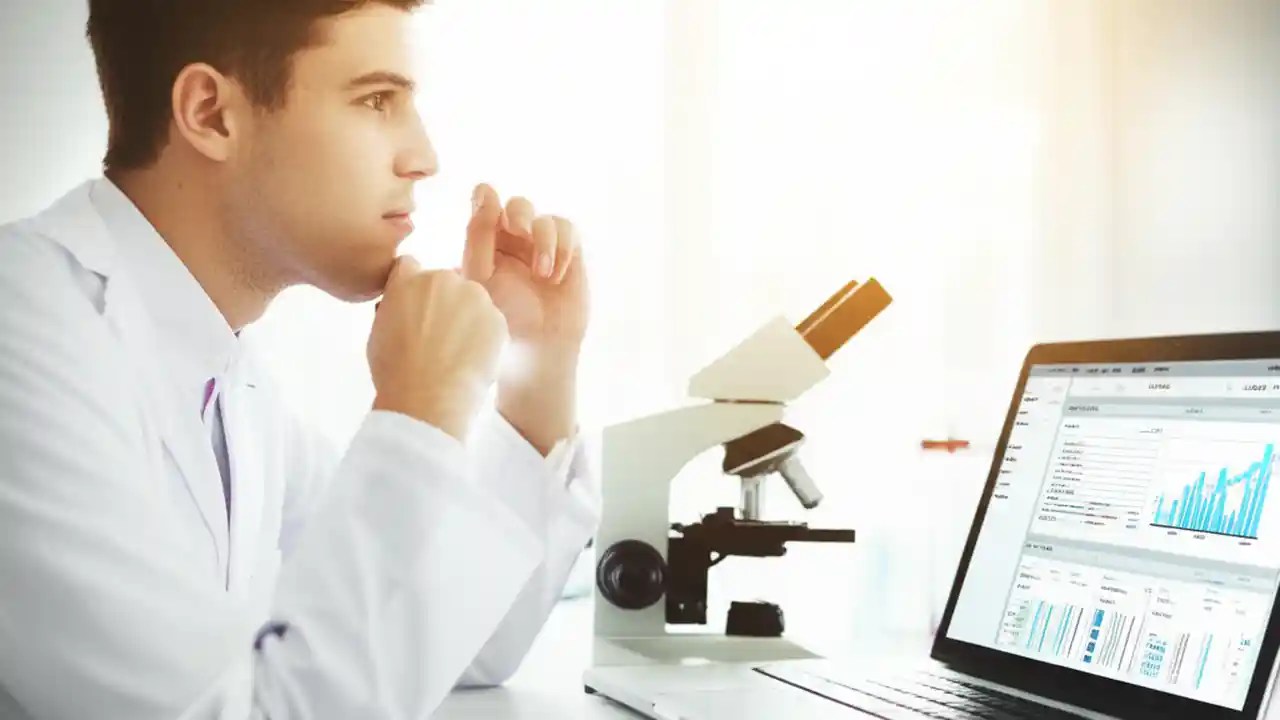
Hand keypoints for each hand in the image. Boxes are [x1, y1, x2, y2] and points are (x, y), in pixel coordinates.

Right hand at [368, 256, 507, 441]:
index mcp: (408, 278)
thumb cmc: (396, 372)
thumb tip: (402, 305)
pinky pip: (491, 323)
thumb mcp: (377, 331)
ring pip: (472, 302)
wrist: (427, 400)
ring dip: (466, 319)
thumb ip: (393, 307)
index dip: (412, 288)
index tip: (414, 308)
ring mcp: (475, 297)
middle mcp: (443, 279)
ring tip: (454, 354)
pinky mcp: (498, 319)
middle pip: (446, 284)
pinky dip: (485, 339)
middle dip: (442, 303)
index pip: (410, 266)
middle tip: (436, 337)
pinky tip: (470, 361)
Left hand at [463, 184, 589, 350]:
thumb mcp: (480, 276)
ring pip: (545, 219)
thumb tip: (486, 189)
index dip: (486, 198)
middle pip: (518, 205)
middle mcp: (515, 242)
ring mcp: (543, 247)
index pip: (484, 205)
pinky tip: (555, 277)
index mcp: (486, 244)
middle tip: (518, 230)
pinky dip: (561, 250)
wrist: (537, 350)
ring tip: (542, 275)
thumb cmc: (502, 318)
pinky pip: (568, 230)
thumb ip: (479, 234)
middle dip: (519, 214)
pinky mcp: (569, 253)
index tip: (487, 203)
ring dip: (544, 241)